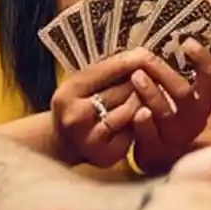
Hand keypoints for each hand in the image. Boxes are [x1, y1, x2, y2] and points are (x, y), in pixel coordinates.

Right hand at [49, 49, 157, 167]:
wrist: (62, 144)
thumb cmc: (80, 105)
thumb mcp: (83, 83)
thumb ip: (108, 69)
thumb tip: (144, 54)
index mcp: (68, 92)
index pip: (108, 71)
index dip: (131, 61)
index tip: (147, 55)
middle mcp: (75, 117)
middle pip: (124, 90)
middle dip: (140, 82)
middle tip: (149, 78)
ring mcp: (89, 139)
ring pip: (132, 110)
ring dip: (142, 102)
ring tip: (142, 98)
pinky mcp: (106, 155)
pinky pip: (134, 132)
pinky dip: (139, 123)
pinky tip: (138, 120)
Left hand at [129, 40, 210, 172]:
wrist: (160, 159)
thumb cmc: (167, 120)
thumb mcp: (180, 99)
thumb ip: (177, 77)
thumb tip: (173, 41)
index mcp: (203, 102)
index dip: (202, 57)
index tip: (187, 42)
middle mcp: (195, 119)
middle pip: (184, 93)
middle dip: (163, 74)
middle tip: (146, 59)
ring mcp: (176, 136)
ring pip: (165, 112)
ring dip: (150, 93)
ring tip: (135, 77)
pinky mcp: (156, 150)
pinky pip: (148, 133)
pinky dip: (142, 121)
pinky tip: (134, 111)